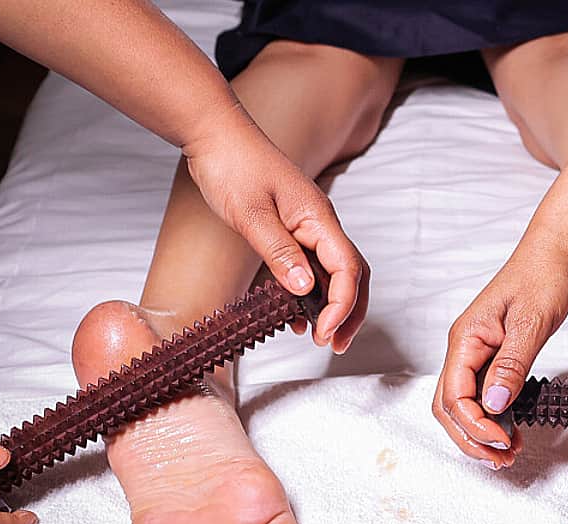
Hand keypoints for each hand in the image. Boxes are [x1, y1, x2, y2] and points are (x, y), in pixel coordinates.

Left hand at [182, 105, 369, 352]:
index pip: (348, 271)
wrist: (214, 133)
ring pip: (334, 274)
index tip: (323, 334)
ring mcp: (308, 227)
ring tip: (319, 338)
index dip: (341, 307)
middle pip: (353, 275)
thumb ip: (280, 253)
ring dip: (333, 308)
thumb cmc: (232, 164)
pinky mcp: (291, 230)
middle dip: (349, 314)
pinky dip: (310, 295)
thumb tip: (306, 290)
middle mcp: (321, 224)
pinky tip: (295, 315)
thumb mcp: (252, 214)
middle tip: (334, 345)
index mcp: (319, 219)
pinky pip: (311, 268)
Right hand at [433, 245, 567, 467]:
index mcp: (465, 339)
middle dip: (471, 438)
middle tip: (501, 460)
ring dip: (480, 433)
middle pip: (449, 408)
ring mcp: (475, 354)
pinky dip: (493, 419)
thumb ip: (512, 365)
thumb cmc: (542, 279)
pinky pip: (482, 395)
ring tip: (508, 453)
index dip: (475, 426)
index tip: (504, 442)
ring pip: (463, 405)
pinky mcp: (491, 357)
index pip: (454, 396)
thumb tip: (494, 405)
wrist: (553, 255)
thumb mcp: (532, 323)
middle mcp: (463, 349)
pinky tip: (513, 430)